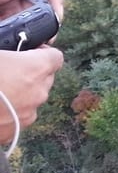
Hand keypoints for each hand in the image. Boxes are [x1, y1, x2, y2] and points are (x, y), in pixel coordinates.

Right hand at [0, 0, 64, 144]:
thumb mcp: (0, 49)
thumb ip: (7, 41)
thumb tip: (11, 47)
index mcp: (36, 68)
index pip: (56, 57)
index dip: (42, 54)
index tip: (26, 53)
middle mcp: (39, 92)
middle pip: (46, 78)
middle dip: (32, 73)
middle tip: (8, 71)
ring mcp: (29, 114)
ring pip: (34, 98)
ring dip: (22, 93)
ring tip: (0, 89)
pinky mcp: (16, 131)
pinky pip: (21, 116)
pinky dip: (11, 112)